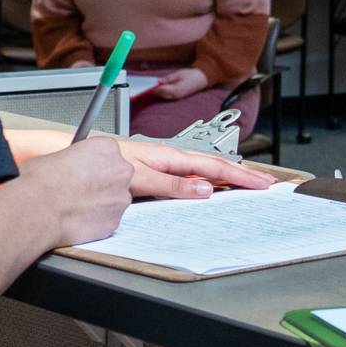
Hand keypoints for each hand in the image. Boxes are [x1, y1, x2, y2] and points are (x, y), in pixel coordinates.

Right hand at [27, 136, 135, 246]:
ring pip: (114, 200)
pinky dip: (97, 221)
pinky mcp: (115, 221)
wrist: (38, 209)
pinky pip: (108, 219)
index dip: (94, 164)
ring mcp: (120, 197)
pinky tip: (78, 219)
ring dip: (100, 203)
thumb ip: (74, 161)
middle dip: (102, 183)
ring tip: (76, 207)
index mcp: (107, 148)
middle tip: (82, 190)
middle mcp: (120, 170)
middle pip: (117, 176)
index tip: (85, 170)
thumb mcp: (56, 156)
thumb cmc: (41, 181)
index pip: (108, 152)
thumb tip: (70, 169)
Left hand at [116, 138, 275, 200]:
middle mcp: (170, 160)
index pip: (213, 166)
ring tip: (247, 182)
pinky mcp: (156, 175)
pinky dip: (207, 181)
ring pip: (203, 171)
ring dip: (227, 177)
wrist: (80, 162)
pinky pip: (188, 178)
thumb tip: (203, 189)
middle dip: (241, 173)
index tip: (260, 181)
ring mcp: (165, 167)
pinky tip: (212, 188)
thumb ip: (171, 184)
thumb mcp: (139, 177)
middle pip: (214, 166)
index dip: (239, 175)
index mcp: (170, 157)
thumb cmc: (104, 163)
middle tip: (265, 182)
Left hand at [143, 65, 212, 101]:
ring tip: (148, 87)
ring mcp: (177, 97)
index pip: (161, 90)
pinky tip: (156, 89)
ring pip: (163, 96)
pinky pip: (167, 96)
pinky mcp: (177, 96)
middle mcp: (176, 96)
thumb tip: (157, 81)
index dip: (153, 88)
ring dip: (156, 92)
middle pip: (161, 95)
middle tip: (144, 86)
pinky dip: (161, 92)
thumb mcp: (178, 74)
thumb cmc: (191, 75)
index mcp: (177, 90)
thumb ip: (167, 79)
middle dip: (152, 90)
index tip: (146, 85)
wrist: (202, 79)